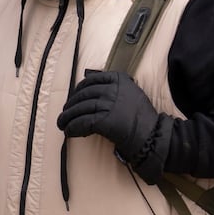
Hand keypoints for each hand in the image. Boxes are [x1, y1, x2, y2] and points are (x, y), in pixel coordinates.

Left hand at [56, 70, 170, 183]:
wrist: (152, 135)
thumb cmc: (143, 117)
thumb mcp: (132, 93)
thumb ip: (116, 88)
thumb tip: (93, 91)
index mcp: (119, 79)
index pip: (92, 79)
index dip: (79, 88)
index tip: (74, 95)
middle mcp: (112, 89)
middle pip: (83, 94)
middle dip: (71, 104)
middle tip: (65, 112)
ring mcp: (108, 104)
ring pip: (80, 108)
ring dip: (68, 117)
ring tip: (62, 123)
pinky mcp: (103, 120)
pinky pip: (82, 122)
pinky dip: (73, 127)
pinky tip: (69, 131)